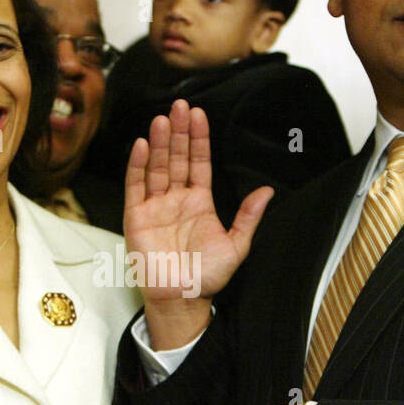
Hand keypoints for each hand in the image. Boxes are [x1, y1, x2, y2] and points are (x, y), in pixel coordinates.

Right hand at [125, 99, 272, 348]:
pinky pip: (135, 186)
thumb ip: (249, 217)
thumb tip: (267, 192)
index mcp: (199, 202)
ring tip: (161, 119)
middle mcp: (176, 199)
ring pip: (156, 167)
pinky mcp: (136, 216)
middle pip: (176, 158)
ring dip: (158, 143)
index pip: (198, 162)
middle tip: (179, 106)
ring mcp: (155, 206)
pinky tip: (141, 145)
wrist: (181, 298)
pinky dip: (137, 165)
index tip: (198, 115)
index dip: (198, 139)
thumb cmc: (207, 276)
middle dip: (178, 132)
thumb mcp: (237, 245)